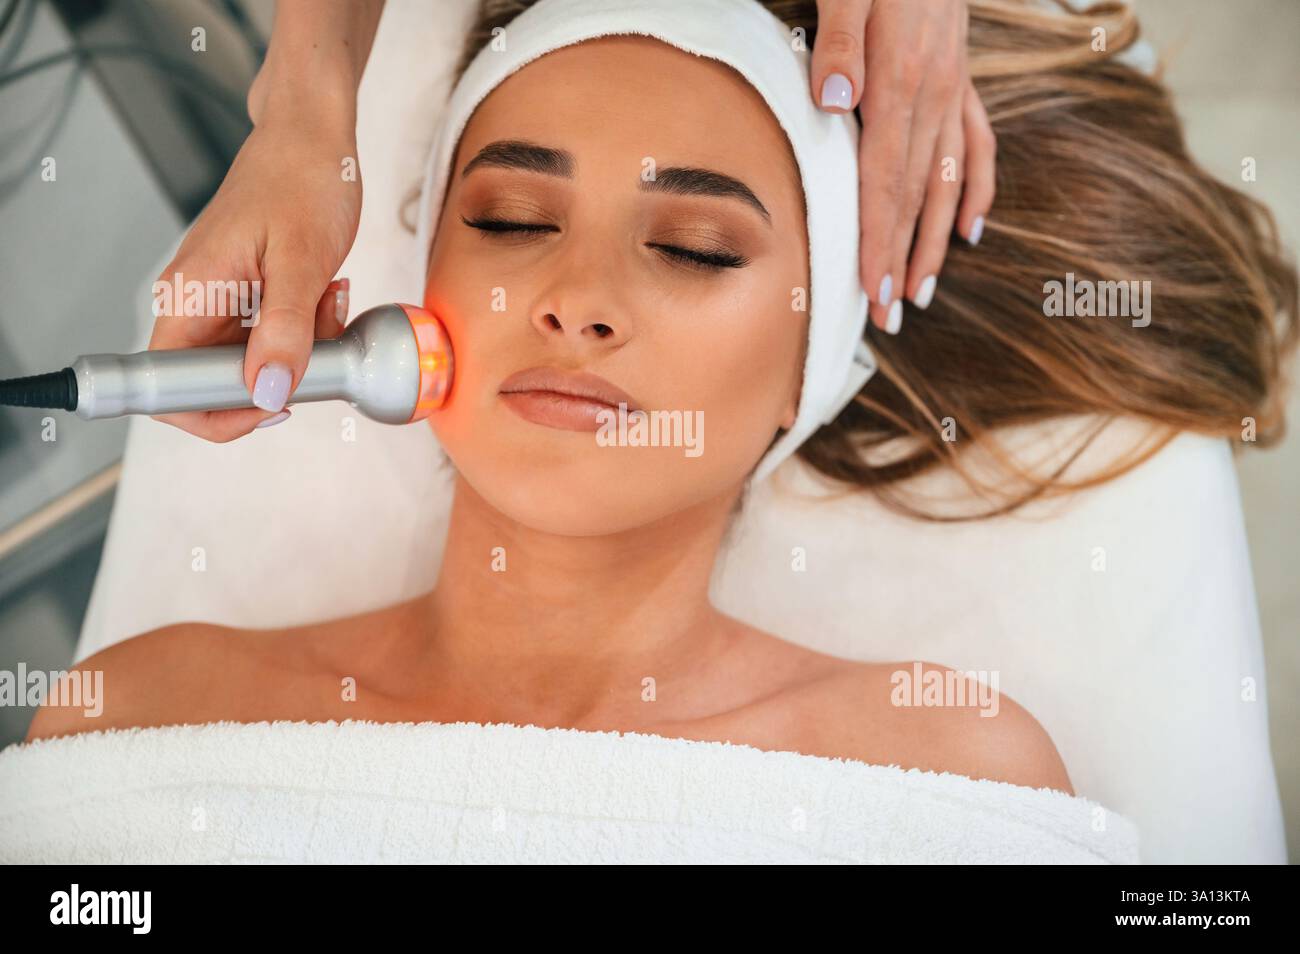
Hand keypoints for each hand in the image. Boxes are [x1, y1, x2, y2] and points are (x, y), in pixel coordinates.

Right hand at [146, 108, 361, 439]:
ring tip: (326, 298)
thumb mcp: (302, 261)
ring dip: (300, 348)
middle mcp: (193, 300)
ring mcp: (219, 297)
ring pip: (253, 360)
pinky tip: (325, 292)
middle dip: (277, 374)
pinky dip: (305, 328)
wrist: (312, 136)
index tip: (273, 405)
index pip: (168, 389)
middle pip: (218, 381)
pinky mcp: (245, 293)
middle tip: (319, 338)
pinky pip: (271, 335)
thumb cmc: (302, 180)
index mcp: (187, 294)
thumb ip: (285, 331)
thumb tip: (267, 392)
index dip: (217, 414)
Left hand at [812, 0, 995, 333]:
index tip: (871, 290)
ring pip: (947, 180)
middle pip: (914, 195)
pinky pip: (976, 143)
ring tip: (919, 293)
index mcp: (901, 79)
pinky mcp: (960, 78)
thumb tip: (835, 101)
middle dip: (900, 260)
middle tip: (887, 318)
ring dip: (933, 241)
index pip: (885, 180)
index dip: (879, 240)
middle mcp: (934, 93)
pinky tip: (971, 230)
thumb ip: (840, 41)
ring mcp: (952, 88)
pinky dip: (975, 189)